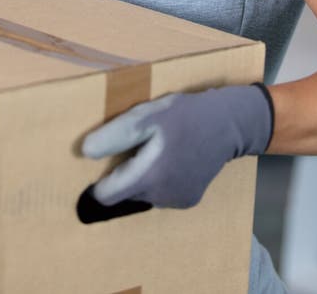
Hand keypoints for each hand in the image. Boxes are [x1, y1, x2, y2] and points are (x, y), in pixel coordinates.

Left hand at [81, 83, 273, 209]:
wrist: (230, 123)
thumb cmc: (186, 115)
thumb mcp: (148, 116)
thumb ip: (116, 135)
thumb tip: (86, 152)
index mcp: (150, 177)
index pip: (107, 196)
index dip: (98, 182)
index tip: (102, 163)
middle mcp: (162, 197)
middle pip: (125, 194)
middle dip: (124, 173)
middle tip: (136, 146)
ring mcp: (177, 201)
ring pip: (143, 194)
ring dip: (142, 176)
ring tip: (156, 148)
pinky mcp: (190, 200)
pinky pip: (161, 194)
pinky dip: (159, 179)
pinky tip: (171, 157)